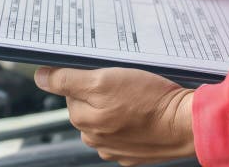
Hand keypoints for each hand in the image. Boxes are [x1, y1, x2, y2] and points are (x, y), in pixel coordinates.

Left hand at [35, 67, 194, 165]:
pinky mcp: (134, 153)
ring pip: (107, 118)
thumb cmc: (150, 100)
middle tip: (125, 85)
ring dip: (117, 106)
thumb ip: (67, 79)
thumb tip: (40, 77)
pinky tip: (144, 113)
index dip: (88, 77)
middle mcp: (95, 138)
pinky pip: (125, 132)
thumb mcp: (104, 80)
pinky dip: (131, 121)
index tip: (107, 75)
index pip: (71, 90)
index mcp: (83, 121)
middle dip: (102, 92)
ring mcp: (115, 148)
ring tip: (137, 99)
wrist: (188, 124)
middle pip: (87, 105)